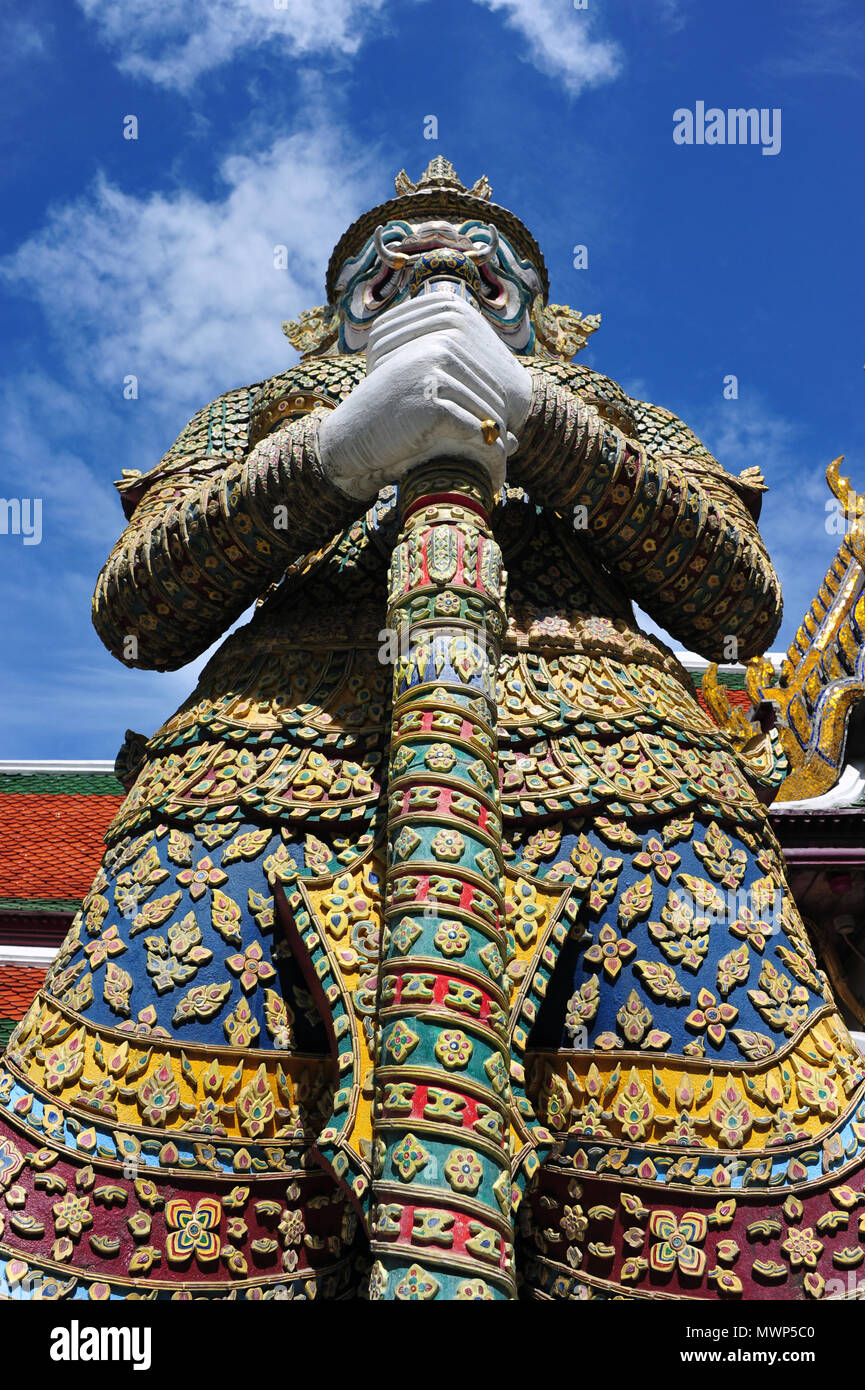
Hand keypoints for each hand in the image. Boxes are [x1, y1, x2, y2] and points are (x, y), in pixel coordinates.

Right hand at [318, 292, 532, 499]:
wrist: (348, 442)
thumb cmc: (389, 431)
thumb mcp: (433, 416)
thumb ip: (471, 418)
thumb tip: (517, 442)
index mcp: (440, 339)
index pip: (492, 384)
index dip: (499, 420)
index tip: (499, 450)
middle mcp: (439, 347)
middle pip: (495, 399)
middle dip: (501, 438)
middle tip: (502, 468)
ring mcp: (434, 370)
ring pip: (489, 417)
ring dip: (497, 452)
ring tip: (496, 476)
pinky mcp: (432, 399)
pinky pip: (476, 432)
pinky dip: (487, 459)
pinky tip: (489, 478)